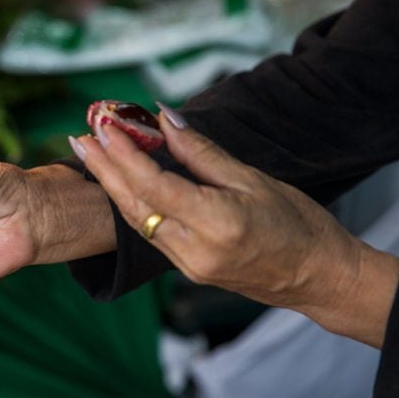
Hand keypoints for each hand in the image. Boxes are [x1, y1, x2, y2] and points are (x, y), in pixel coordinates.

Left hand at [75, 108, 398, 345]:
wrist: (318, 277)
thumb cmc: (297, 222)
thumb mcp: (253, 179)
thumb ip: (203, 154)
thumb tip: (165, 120)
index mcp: (217, 224)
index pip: (155, 187)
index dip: (126, 156)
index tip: (105, 126)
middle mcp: (195, 250)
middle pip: (135, 206)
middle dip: (104, 170)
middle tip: (80, 137)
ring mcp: (188, 265)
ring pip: (137, 222)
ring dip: (111, 186)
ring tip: (91, 153)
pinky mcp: (187, 270)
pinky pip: (150, 233)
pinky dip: (132, 204)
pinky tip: (119, 181)